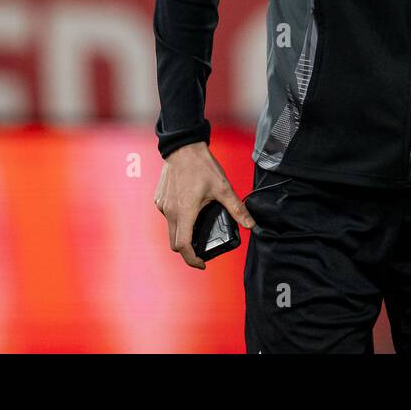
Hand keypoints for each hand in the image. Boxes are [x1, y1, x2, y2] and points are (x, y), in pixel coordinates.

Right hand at [153, 142, 254, 269]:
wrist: (183, 147)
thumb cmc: (202, 165)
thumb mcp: (223, 187)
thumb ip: (236, 208)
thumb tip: (250, 224)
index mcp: (185, 212)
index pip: (184, 246)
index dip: (192, 259)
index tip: (202, 263)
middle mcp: (170, 212)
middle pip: (175, 243)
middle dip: (188, 251)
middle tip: (202, 250)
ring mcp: (162, 206)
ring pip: (170, 230)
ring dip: (182, 235)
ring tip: (197, 230)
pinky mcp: (159, 199)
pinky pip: (167, 217)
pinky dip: (177, 221)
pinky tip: (189, 212)